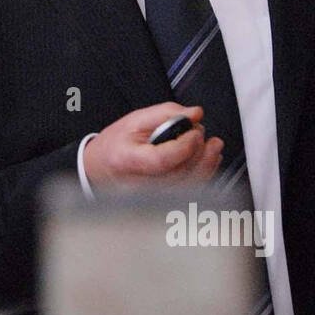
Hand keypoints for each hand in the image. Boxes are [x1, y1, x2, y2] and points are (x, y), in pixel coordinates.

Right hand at [83, 102, 222, 188]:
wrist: (102, 168)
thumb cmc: (116, 146)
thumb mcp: (135, 120)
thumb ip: (166, 113)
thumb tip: (194, 114)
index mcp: (128, 160)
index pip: (161, 160)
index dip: (183, 146)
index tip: (194, 132)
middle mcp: (140, 183)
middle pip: (180, 173)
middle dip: (199, 151)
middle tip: (200, 133)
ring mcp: (153, 196)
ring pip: (189, 185)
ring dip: (207, 163)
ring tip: (212, 145)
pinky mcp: (164, 200)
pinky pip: (191, 191)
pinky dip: (205, 174)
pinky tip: (209, 160)